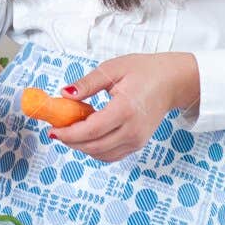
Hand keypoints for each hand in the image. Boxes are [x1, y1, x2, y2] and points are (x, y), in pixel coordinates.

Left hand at [49, 53, 199, 162]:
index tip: (53, 128)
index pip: (91, 130)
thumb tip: (64, 94)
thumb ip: (87, 84)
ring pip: (101, 154)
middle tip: (56, 130)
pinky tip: (86, 134)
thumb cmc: (144, 71)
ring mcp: (137, 140)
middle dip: (70, 141)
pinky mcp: (138, 144)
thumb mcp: (112, 69)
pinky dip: (95, 149)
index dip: (69, 133)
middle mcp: (133, 130)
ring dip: (81, 146)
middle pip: (94, 147)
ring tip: (70, 130)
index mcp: (125, 110)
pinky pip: (111, 154)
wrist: (172, 82)